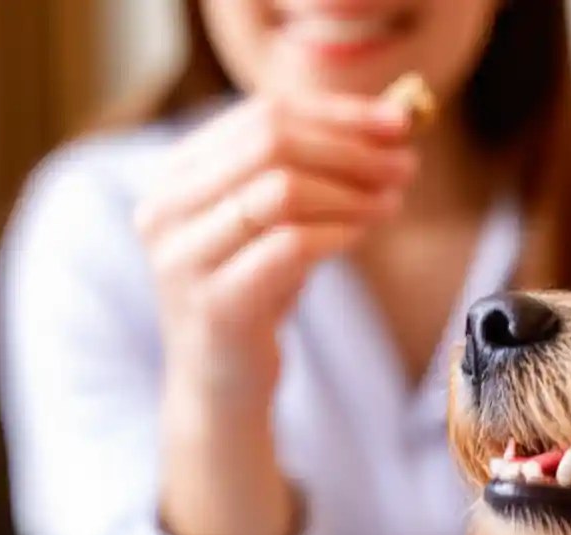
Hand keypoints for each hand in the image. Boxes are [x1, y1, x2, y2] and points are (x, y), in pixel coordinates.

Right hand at [135, 93, 416, 534]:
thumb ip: (318, 169)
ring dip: (351, 190)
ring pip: (279, 189)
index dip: (338, 113)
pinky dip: (340, 232)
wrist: (222, 385)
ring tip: (392, 200)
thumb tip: (393, 123)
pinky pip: (290, 246)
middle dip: (351, 148)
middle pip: (271, 142)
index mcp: (177, 175)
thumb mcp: (279, 219)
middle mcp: (166, 208)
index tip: (399, 122)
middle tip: (405, 163)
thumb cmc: (257, 291)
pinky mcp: (216, 304)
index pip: (262, 113)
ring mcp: (183, 258)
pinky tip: (367, 232)